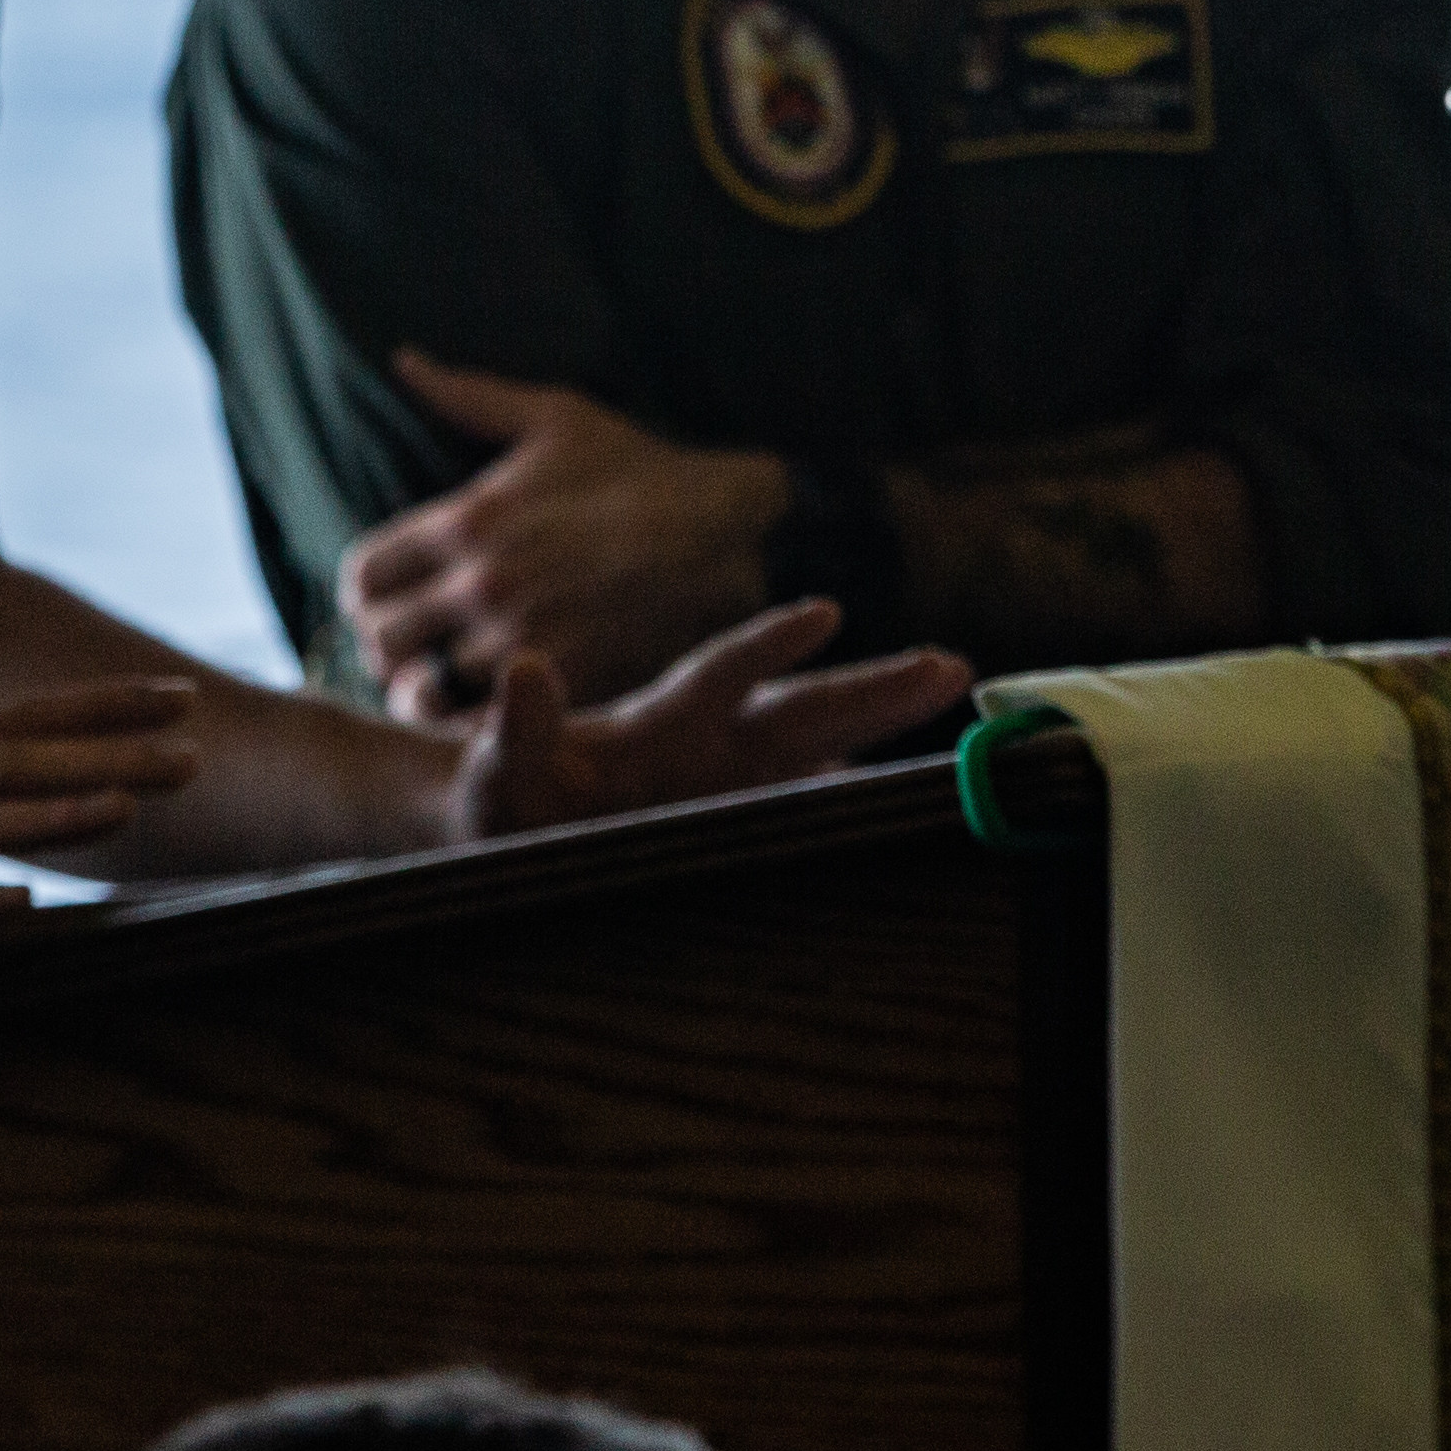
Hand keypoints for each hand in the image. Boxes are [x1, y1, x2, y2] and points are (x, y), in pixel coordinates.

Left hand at [349, 351, 803, 714]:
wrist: (722, 528)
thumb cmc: (637, 466)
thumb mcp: (554, 415)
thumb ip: (467, 395)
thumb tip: (403, 360)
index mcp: (466, 521)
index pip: (362, 579)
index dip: (366, 594)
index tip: (389, 598)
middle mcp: (483, 586)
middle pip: (379, 644)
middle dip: (387, 648)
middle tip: (415, 647)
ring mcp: (524, 642)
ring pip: (424, 694)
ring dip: (429, 691)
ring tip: (449, 681)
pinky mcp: (567, 684)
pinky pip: (486, 726)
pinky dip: (479, 722)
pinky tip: (496, 703)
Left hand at [442, 603, 976, 843]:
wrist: (505, 827)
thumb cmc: (503, 793)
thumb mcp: (500, 767)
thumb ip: (519, 730)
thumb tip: (524, 669)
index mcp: (654, 728)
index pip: (719, 676)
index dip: (766, 646)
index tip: (824, 614)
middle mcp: (704, 751)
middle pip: (797, 712)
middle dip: (868, 690)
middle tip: (950, 665)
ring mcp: (724, 794)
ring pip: (811, 757)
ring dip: (871, 731)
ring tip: (944, 691)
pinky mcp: (727, 836)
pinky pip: (795, 819)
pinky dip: (837, 808)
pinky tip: (888, 809)